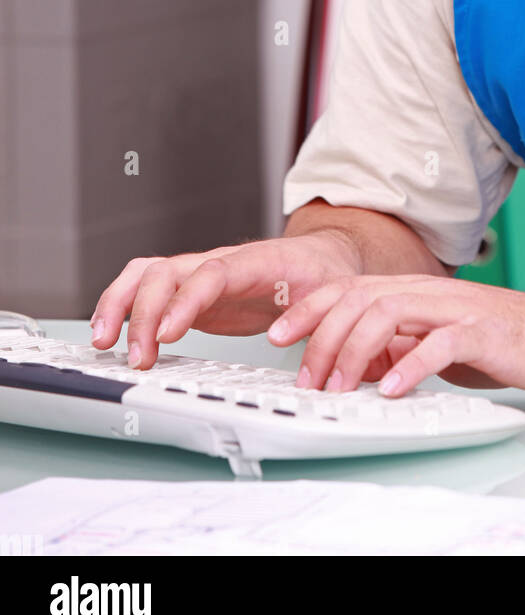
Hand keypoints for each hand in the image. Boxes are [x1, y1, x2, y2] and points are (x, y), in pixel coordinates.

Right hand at [89, 232, 362, 370]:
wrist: (318, 259)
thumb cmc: (321, 275)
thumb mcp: (329, 293)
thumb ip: (311, 314)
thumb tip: (286, 338)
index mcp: (254, 262)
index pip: (210, 274)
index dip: (184, 302)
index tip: (166, 334)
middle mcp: (218, 263)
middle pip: (166, 272)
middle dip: (142, 312)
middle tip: (136, 356)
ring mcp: (199, 276)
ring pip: (147, 275)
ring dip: (120, 305)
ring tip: (104, 342)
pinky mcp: (189, 294)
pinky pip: (146, 292)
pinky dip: (123, 309)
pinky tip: (112, 336)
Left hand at [266, 275, 524, 394]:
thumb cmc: (502, 340)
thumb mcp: (435, 342)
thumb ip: (398, 344)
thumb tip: (357, 363)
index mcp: (413, 291)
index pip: (348, 289)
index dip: (308, 309)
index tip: (275, 335)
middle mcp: (428, 292)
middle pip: (358, 298)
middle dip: (321, 336)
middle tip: (305, 377)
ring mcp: (455, 309)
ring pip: (389, 313)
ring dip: (356, 352)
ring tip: (340, 387)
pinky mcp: (482, 332)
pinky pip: (440, 343)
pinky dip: (412, 365)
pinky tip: (394, 389)